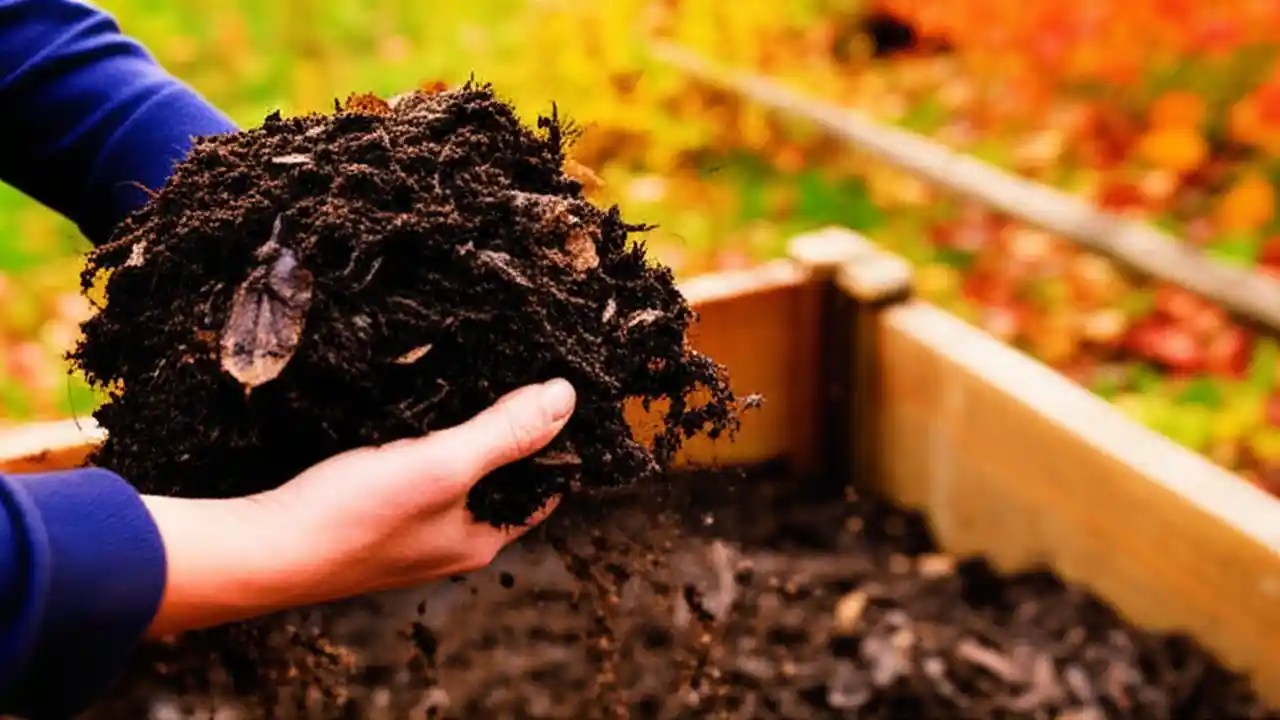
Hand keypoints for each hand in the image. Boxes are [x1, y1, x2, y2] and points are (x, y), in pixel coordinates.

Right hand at [141, 379, 574, 636]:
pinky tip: (409, 414)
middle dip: (507, 433)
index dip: (555, 441)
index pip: (542, 488)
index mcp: (480, 540)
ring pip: (453, 478)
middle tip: (513, 373)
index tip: (558, 390)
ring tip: (467, 382)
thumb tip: (566, 397)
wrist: (258, 552)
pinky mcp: (368, 522)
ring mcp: (407, 537)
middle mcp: (449, 544)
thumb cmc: (353, 515)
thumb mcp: (442, 464)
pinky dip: (419, 446)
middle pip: (499, 481)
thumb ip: (505, 433)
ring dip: (460, 436)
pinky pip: (411, 478)